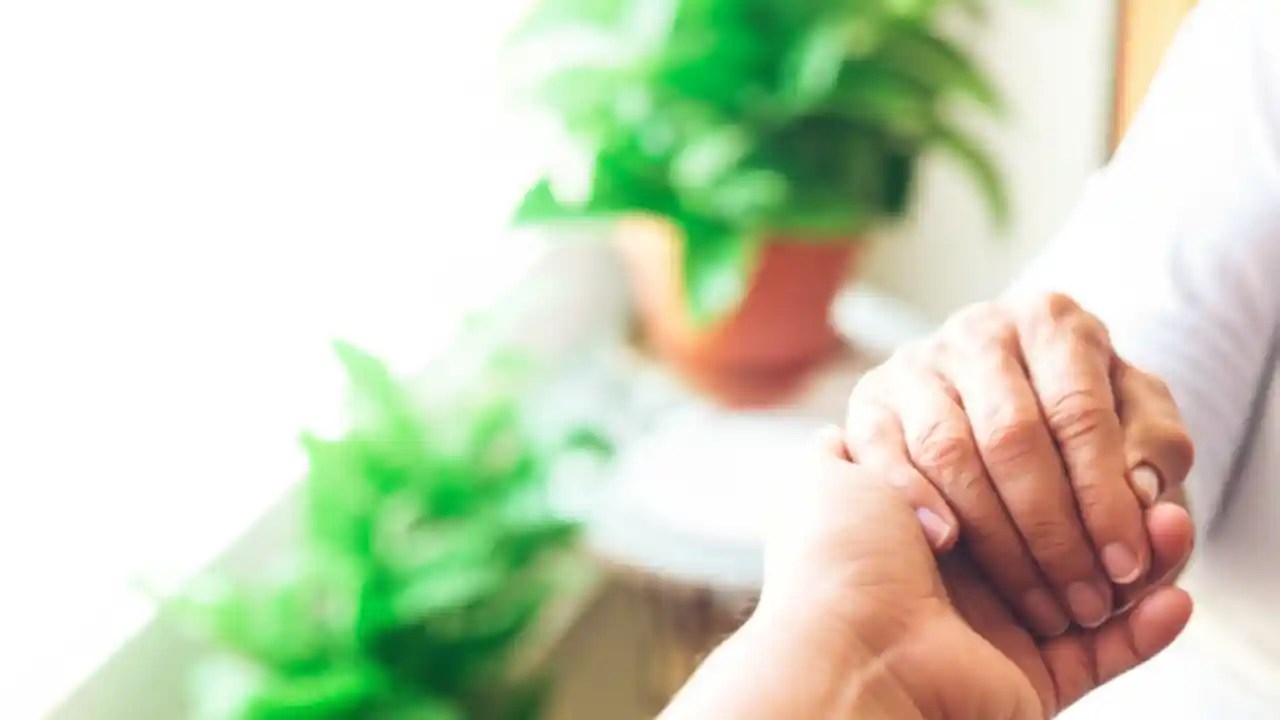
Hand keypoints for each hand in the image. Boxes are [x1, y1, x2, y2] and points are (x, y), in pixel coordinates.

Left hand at [661, 430, 1194, 719]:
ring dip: (1140, 556)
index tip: (1080, 431)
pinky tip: (1176, 595)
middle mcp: (964, 571)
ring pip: (1093, 584)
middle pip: (1057, 526)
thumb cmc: (840, 558)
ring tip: (1172, 522)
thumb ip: (854, 446)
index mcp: (927, 522)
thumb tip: (847, 430)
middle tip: (1138, 484)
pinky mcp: (1034, 675)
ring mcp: (1002, 626)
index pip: (1005, 475)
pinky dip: (1147, 625)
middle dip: (1099, 504)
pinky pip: (1107, 653)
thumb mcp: (831, 475)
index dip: (1048, 457)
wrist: (848, 655)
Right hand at [844, 292, 1193, 633]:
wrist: (995, 397)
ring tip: (1035, 601)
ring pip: (948, 452)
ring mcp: (915, 364)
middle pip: (1012, 436)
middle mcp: (977, 331)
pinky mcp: (869, 400)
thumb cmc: (1077, 416)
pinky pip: (882, 455)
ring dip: (994, 538)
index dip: (1105, 498)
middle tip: (1083, 601)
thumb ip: (1156, 450)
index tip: (1127, 568)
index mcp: (1050, 321)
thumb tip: (1138, 492)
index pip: (1080, 414)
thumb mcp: (1137, 419)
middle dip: (1052, 530)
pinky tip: (947, 547)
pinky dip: (915, 503)